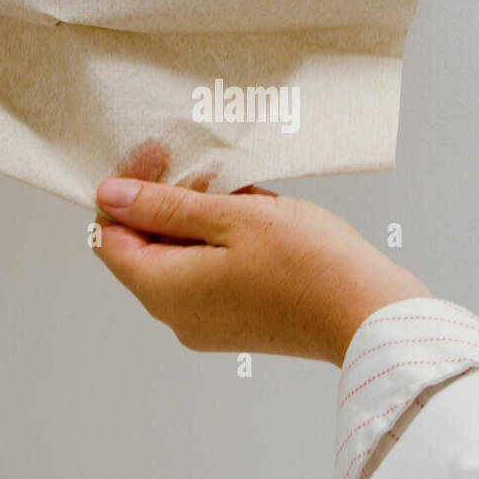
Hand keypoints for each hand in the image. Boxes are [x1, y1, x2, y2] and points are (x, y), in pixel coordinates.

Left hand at [91, 141, 430, 364]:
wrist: (368, 314)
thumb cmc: (309, 266)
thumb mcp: (231, 217)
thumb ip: (165, 206)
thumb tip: (112, 196)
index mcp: (163, 290)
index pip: (109, 236)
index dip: (128, 191)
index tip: (160, 156)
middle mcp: (177, 315)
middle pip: (146, 246)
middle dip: (171, 201)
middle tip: (212, 171)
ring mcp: (208, 322)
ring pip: (182, 257)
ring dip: (203, 219)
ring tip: (246, 195)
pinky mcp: (237, 321)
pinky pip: (211, 273)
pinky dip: (225, 242)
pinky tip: (260, 220)